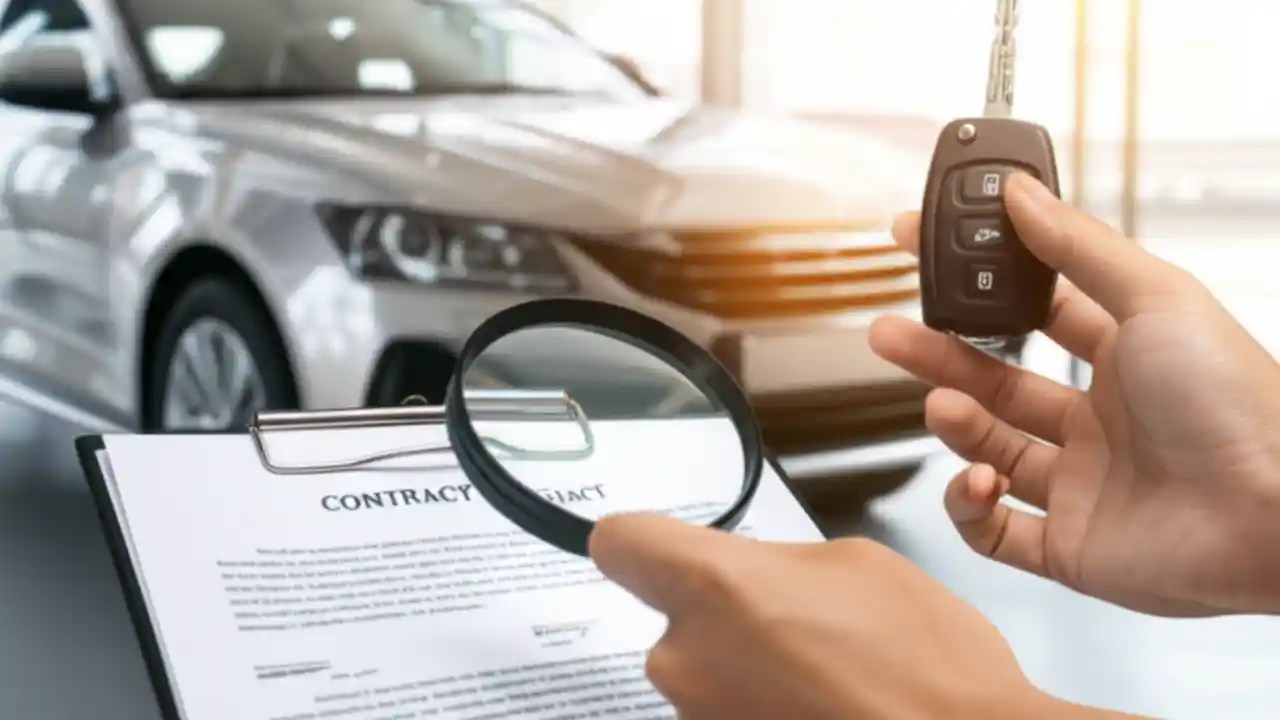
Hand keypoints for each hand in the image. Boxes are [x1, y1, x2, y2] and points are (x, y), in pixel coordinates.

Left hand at [590, 516, 1110, 718]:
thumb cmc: (923, 663)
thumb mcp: (853, 565)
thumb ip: (777, 563)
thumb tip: (754, 584)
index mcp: (710, 585)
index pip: (619, 542)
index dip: (643, 540)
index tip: (661, 547)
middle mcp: (683, 659)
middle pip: (673, 618)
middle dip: (722, 615)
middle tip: (796, 623)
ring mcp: (700, 718)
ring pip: (705, 672)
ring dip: (745, 667)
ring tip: (823, 674)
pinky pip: (729, 711)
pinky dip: (761, 707)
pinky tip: (819, 704)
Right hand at [871, 173, 1279, 616]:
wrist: (1275, 516)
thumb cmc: (1235, 401)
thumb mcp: (1156, 298)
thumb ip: (1079, 246)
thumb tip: (1019, 192)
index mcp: (1126, 359)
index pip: (1034, 313)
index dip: (981, 286)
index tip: (924, 254)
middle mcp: (1101, 423)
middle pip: (995, 382)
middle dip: (937, 356)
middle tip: (886, 332)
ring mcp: (1082, 486)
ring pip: (988, 451)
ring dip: (954, 425)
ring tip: (943, 405)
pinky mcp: (1069, 548)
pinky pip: (994, 532)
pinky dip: (969, 507)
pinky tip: (977, 481)